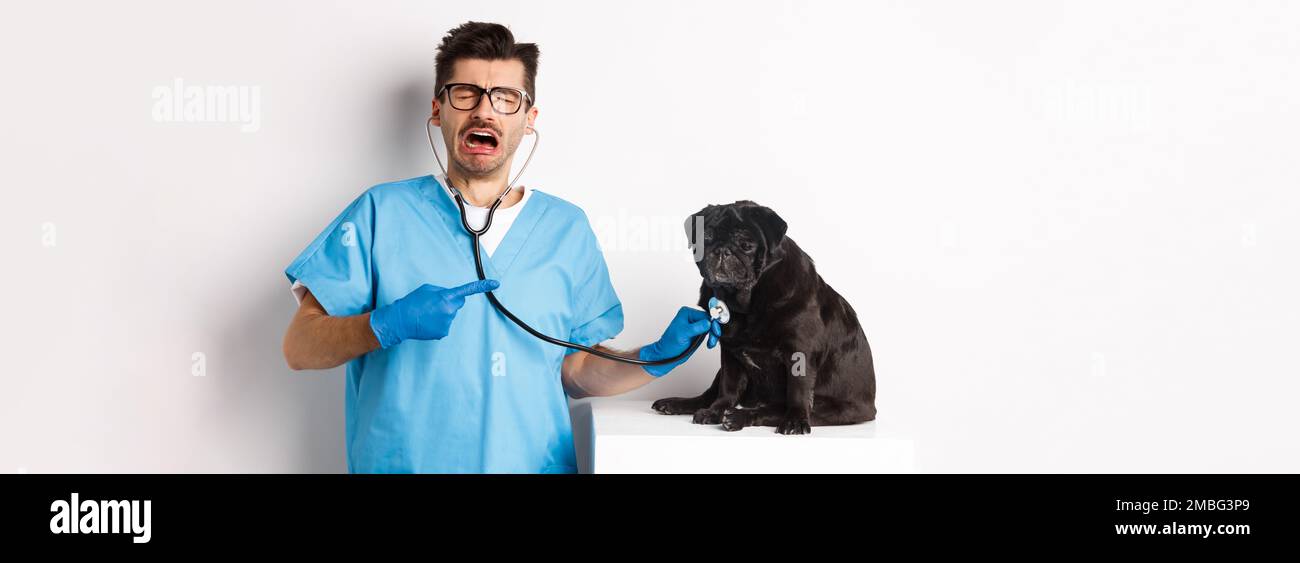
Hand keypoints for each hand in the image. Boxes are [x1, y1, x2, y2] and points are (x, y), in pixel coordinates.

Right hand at [369, 279, 499, 348]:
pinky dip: (438, 323)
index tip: (496, 284)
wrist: (400, 320)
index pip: (468, 290)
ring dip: (442, 313)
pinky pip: (445, 325)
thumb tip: (450, 297)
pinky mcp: (443, 332)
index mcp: (446, 297)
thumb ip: (443, 291)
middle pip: (458, 303)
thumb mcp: (428, 289)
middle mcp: (450, 310)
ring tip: (427, 314)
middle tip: (434, 304)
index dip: (483, 286)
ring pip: (450, 315)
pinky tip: (427, 322)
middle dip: (450, 302)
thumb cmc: (412, 302)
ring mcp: (448, 323)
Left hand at [638, 306, 711, 376]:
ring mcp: (696, 325)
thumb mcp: (683, 334)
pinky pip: (709, 333)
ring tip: (710, 343)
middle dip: (713, 330)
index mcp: (687, 313)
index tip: (715, 332)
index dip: (712, 323)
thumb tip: (708, 323)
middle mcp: (692, 317)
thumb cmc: (670, 343)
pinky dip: (712, 338)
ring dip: (713, 335)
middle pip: (710, 321)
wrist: (667, 355)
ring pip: (711, 327)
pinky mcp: (698, 333)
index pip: (705, 315)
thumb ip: (696, 327)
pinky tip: (709, 344)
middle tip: (712, 340)